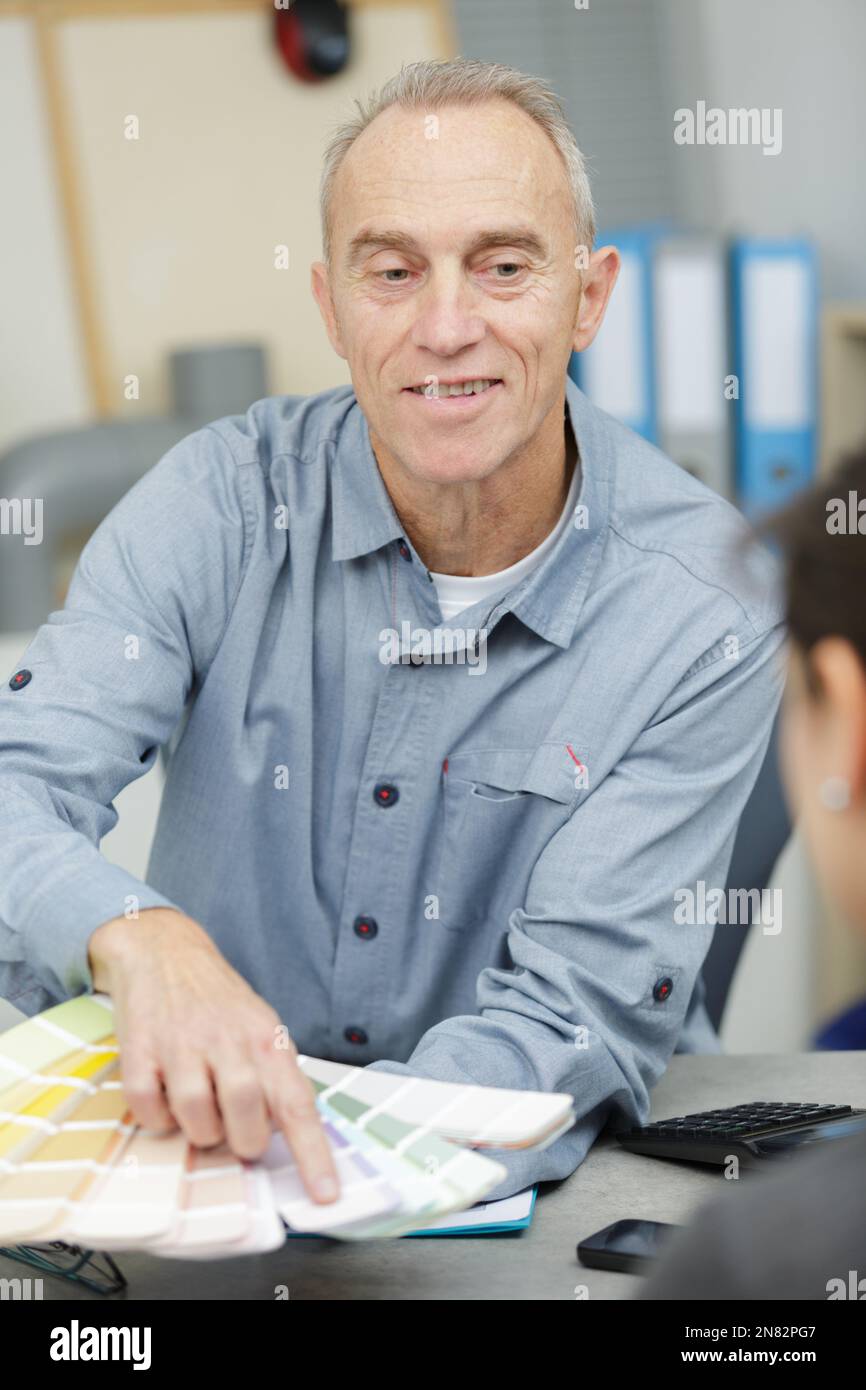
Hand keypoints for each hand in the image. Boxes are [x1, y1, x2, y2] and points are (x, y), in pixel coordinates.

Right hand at [88, 908, 338, 1203]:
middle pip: (246, 1119)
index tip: (324, 1195)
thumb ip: (275, 1075)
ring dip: (200, 1132)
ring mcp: (183, 1045)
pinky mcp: (141, 1050)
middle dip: (242, 1142)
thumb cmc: (219, 1001)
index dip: (312, 1154)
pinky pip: (149, 1110)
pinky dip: (156, 1118)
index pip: (297, 1105)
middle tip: (236, 1131)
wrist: (165, 950)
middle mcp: (228, 1042)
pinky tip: (164, 1098)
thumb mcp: (261, 1026)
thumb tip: (288, 1132)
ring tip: (200, 1111)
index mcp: (267, 1040)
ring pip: (198, 1120)